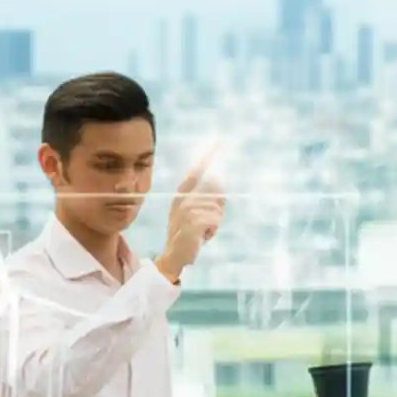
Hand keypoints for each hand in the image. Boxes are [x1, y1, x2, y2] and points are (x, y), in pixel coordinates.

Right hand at [156, 148, 225, 279]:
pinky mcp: (194, 222)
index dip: (207, 156)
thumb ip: (208, 200)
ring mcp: (187, 210)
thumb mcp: (196, 215)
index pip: (196, 172)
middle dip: (217, 211)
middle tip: (206, 225)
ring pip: (217, 210)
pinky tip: (202, 238)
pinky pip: (215, 220)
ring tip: (202, 233)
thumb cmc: (187, 235)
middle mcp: (183, 200)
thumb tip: (222, 189)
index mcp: (181, 195)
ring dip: (214, 224)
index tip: (218, 140)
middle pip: (216, 194)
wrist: (174, 256)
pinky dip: (212, 231)